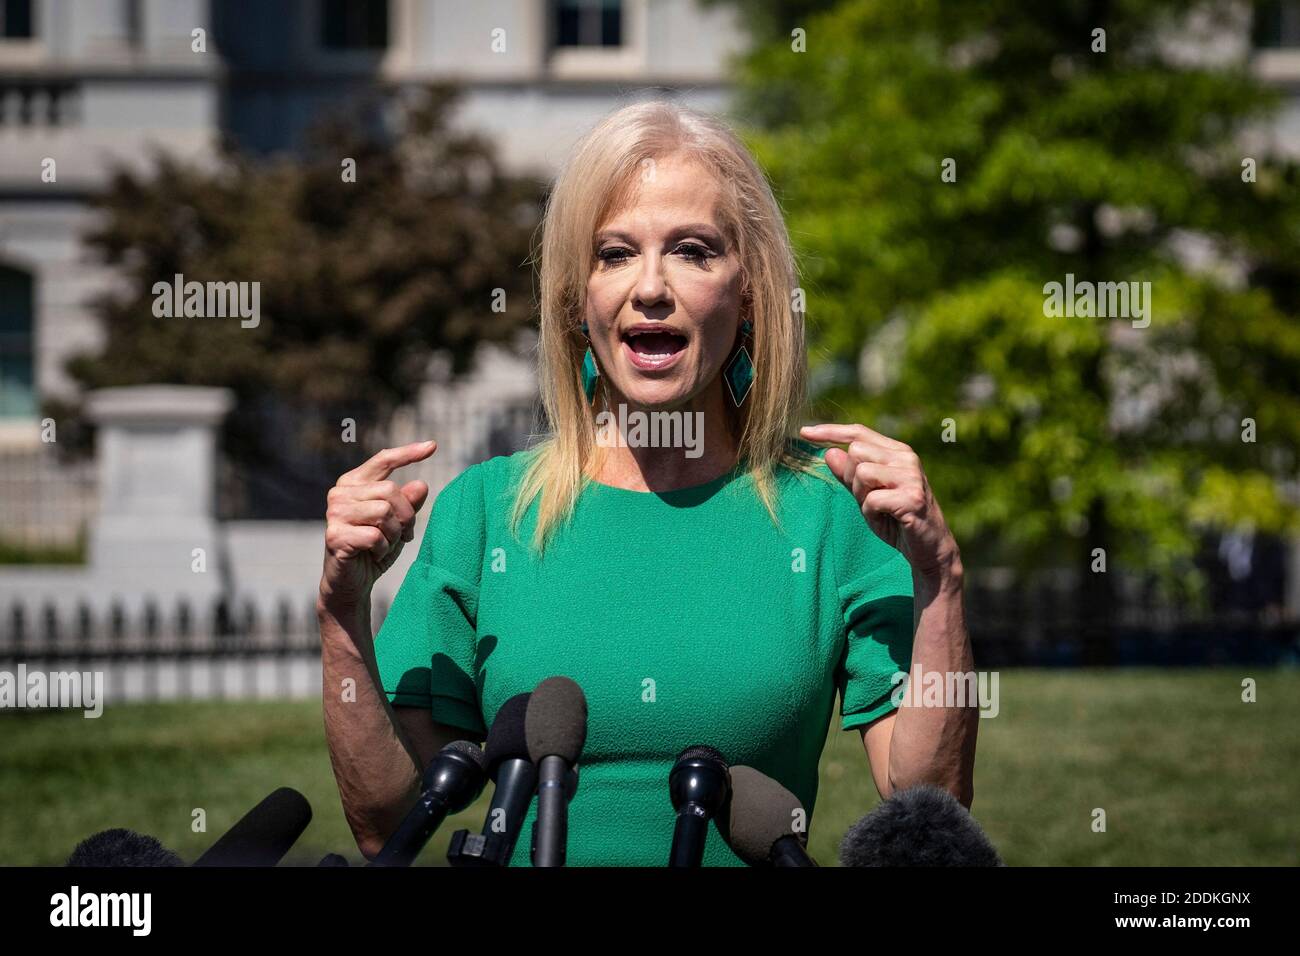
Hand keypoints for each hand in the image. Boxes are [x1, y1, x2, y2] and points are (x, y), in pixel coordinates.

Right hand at [319, 440, 437, 612]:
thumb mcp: (397, 525)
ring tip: (386, 545)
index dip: (408, 453)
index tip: (433, 446)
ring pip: (384, 511)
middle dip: (406, 516)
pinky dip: (383, 549)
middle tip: (403, 535)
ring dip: (394, 534)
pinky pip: (375, 535)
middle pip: (391, 490)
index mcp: (353, 483)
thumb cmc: (373, 550)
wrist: (351, 584)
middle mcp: (340, 493)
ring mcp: (334, 513)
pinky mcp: (335, 535)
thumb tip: (421, 485)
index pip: (383, 460)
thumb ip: (408, 504)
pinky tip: (374, 555)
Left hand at [800, 423, 960, 579]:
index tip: (803, 432)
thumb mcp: (865, 496)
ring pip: (862, 473)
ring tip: (879, 510)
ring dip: (862, 497)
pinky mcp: (912, 497)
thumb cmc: (895, 520)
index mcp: (896, 451)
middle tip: (868, 500)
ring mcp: (912, 476)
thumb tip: (827, 452)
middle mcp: (906, 457)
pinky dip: (871, 514)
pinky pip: (872, 499)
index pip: (858, 432)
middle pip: (856, 451)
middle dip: (851, 478)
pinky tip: (887, 520)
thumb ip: (848, 475)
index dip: (830, 431)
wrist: (928, 548)